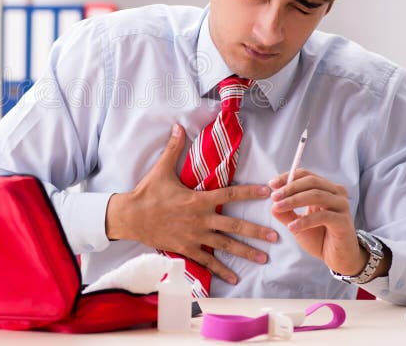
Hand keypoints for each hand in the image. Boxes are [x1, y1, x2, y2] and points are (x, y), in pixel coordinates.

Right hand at [106, 123, 278, 284]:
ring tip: (264, 258)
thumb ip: (173, 148)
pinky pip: (207, 261)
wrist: (130, 217)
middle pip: (234, 226)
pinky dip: (221, 271)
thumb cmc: (147, 193)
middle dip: (256, 231)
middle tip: (275, 236)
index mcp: (198, 199)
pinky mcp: (186, 249)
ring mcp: (194, 236)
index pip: (229, 195)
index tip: (267, 193)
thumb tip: (177, 126)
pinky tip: (234, 278)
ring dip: (246, 252)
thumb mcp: (161, 169)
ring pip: (225, 246)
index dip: (250, 193)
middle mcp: (200, 219)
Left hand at [269, 168, 369, 276]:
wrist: (338, 258)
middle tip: (274, 197)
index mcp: (326, 189)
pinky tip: (292, 227)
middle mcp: (336, 193)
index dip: (289, 177)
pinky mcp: (343, 221)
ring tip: (278, 208)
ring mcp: (342, 206)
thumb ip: (286, 213)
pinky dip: (305, 221)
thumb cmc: (320, 238)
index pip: (306, 175)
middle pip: (311, 182)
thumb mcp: (297, 223)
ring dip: (294, 200)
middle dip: (290, 188)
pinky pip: (322, 216)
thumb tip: (272, 204)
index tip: (272, 184)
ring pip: (316, 195)